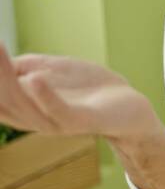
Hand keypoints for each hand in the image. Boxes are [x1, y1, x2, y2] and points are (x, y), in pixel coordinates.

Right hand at [0, 44, 160, 141]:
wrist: (128, 106)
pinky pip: (59, 112)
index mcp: (21, 107)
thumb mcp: (46, 69)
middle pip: (1, 100)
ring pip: (24, 105)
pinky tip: (35, 78)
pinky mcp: (82, 122)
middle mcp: (32, 119)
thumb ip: (18, 66)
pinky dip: (45, 96)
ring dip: (7, 79)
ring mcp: (56, 123)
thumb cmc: (84, 87)